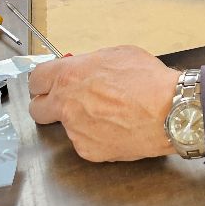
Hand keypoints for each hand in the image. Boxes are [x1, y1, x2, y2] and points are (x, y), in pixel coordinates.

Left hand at [28, 47, 177, 161]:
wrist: (169, 112)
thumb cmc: (149, 81)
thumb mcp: (117, 54)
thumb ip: (91, 63)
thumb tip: (84, 69)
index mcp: (69, 76)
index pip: (36, 79)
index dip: (43, 80)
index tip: (49, 83)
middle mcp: (65, 105)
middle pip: (37, 108)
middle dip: (48, 104)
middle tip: (67, 101)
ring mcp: (75, 130)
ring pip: (66, 126)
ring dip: (80, 120)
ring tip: (110, 114)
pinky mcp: (88, 150)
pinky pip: (85, 141)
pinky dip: (96, 135)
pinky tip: (117, 127)